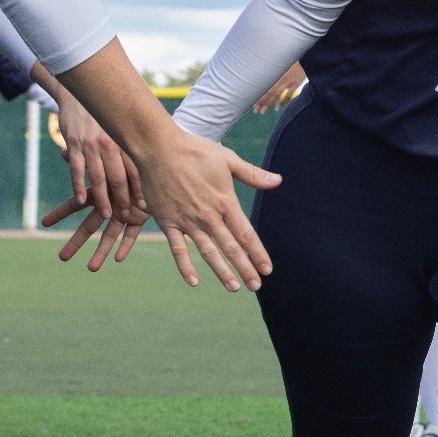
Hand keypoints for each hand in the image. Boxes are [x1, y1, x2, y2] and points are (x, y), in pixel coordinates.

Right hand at [54, 129, 280, 291]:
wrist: (159, 148)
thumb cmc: (195, 151)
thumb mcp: (228, 160)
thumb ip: (253, 175)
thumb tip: (278, 181)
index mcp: (225, 202)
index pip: (246, 234)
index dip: (258, 253)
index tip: (267, 269)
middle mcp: (208, 216)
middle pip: (231, 248)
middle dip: (245, 269)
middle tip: (256, 287)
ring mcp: (187, 222)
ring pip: (208, 253)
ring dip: (222, 272)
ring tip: (234, 288)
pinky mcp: (168, 222)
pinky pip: (178, 250)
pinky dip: (185, 266)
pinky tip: (193, 282)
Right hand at [55, 88, 142, 221]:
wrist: (79, 94)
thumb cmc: (103, 116)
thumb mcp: (120, 128)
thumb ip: (132, 144)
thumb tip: (154, 160)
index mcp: (124, 140)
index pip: (135, 169)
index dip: (141, 189)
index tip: (148, 207)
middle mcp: (110, 143)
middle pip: (119, 176)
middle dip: (124, 198)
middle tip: (129, 216)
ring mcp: (91, 143)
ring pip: (98, 175)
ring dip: (103, 198)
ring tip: (108, 215)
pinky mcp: (74, 143)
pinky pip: (77, 168)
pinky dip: (78, 185)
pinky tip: (82, 200)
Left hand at [254, 62, 305, 113]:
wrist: (306, 57)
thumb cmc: (293, 62)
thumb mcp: (282, 66)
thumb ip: (275, 74)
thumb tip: (266, 85)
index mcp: (274, 72)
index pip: (264, 85)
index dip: (258, 94)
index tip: (252, 102)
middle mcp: (279, 77)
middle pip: (268, 91)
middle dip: (261, 101)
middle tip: (255, 110)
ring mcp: (288, 81)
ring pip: (276, 93)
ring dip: (268, 103)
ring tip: (262, 112)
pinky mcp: (296, 83)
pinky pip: (288, 94)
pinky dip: (282, 101)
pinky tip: (276, 108)